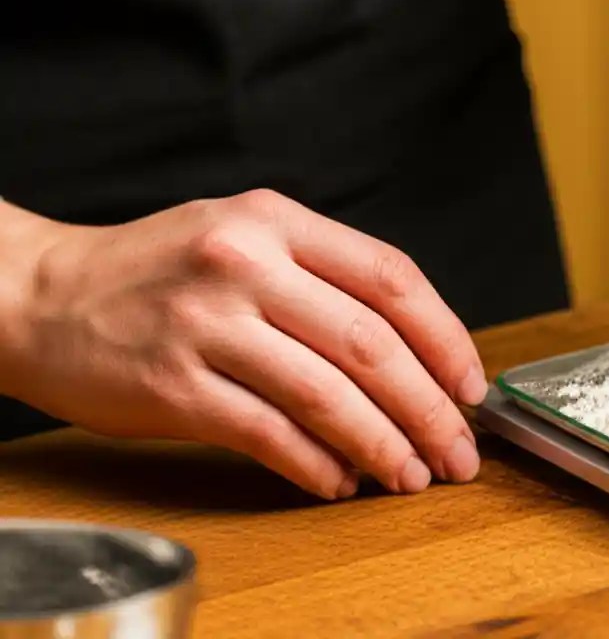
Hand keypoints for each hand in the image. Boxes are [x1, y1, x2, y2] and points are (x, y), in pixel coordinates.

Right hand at [6, 189, 486, 499]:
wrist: (41, 295)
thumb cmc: (158, 271)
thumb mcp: (243, 236)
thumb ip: (323, 277)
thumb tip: (415, 357)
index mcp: (276, 220)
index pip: (392, 279)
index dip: (446, 339)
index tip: (471, 388)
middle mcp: (246, 263)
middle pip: (373, 344)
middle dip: (430, 409)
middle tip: (458, 452)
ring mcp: (207, 323)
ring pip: (328, 395)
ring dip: (383, 445)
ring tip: (410, 476)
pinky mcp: (173, 385)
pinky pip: (268, 434)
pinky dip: (315, 465)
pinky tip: (338, 482)